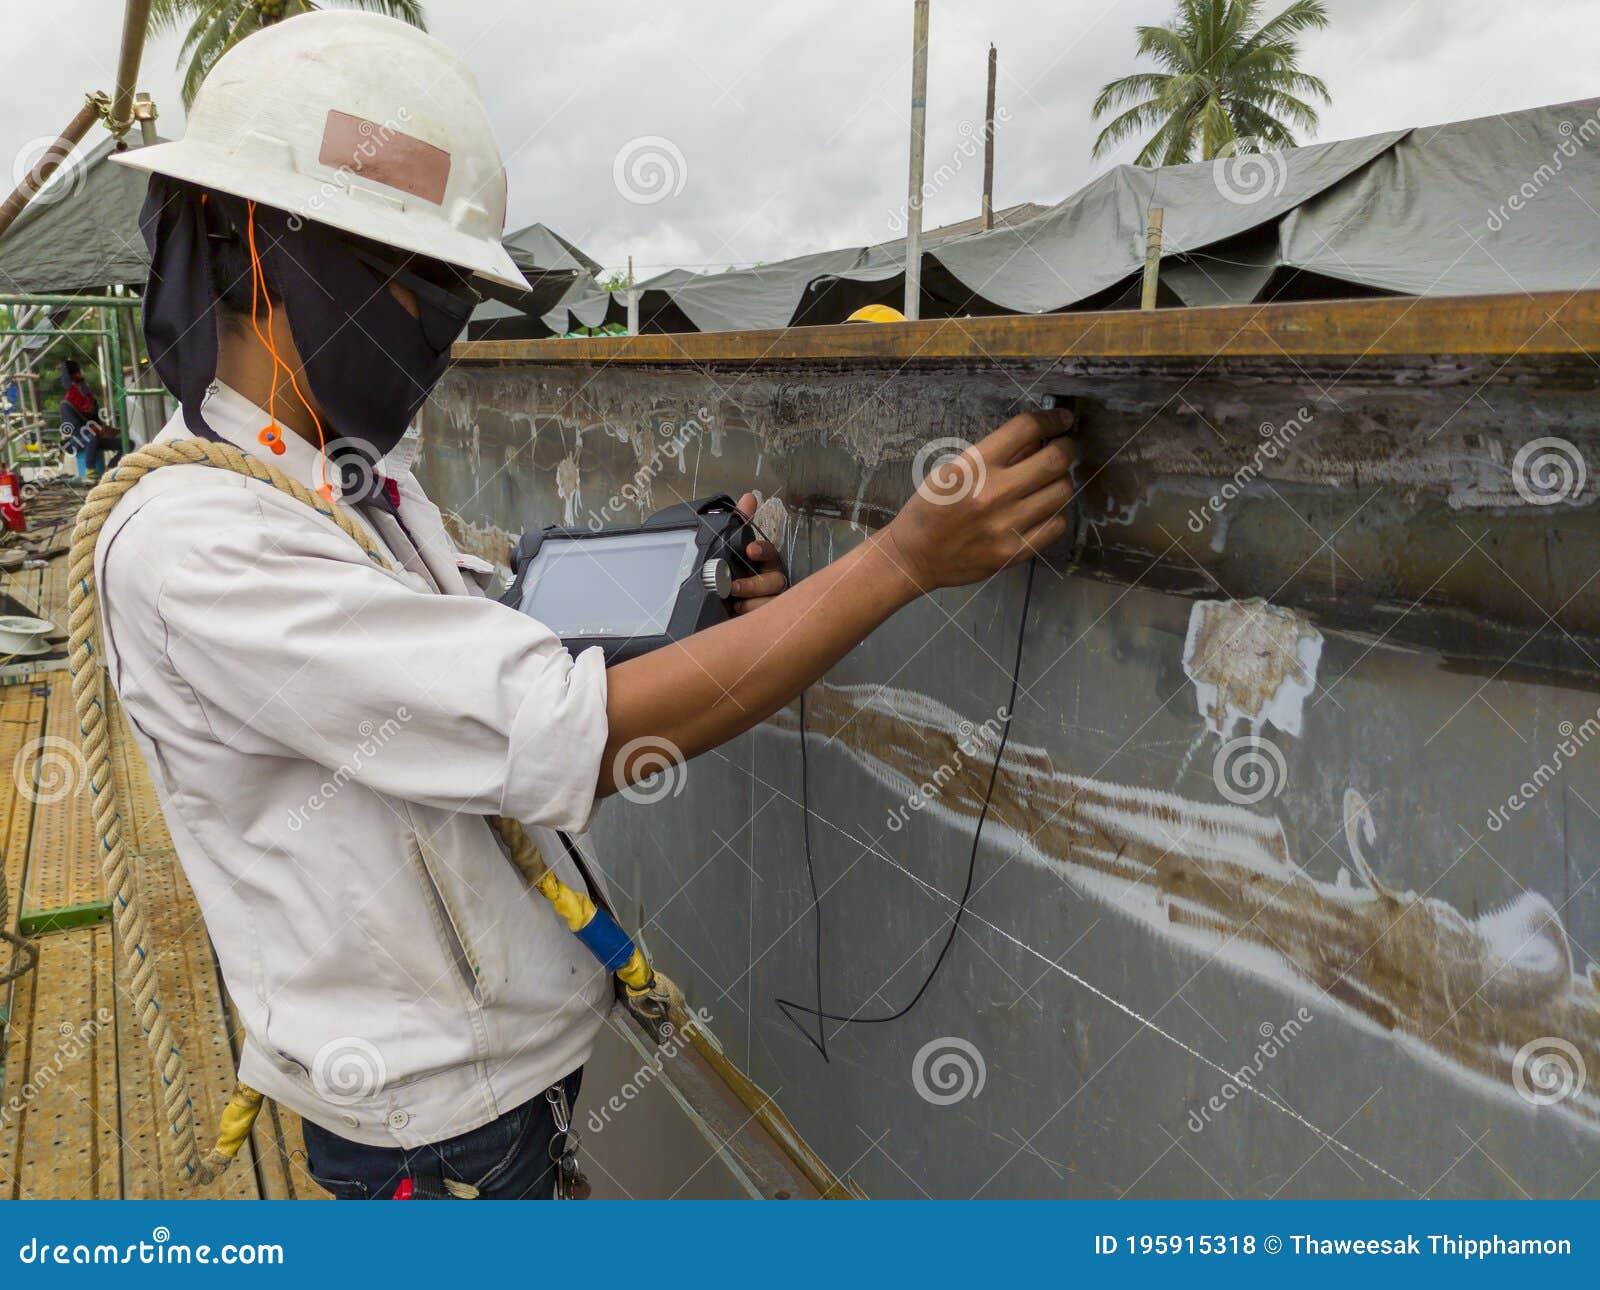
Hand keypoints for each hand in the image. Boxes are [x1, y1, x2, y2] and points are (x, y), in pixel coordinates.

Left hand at [729, 491, 788, 613]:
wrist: (716, 604)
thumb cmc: (729, 573)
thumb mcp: (730, 548)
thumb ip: (739, 522)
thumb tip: (748, 496)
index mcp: (765, 561)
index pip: (770, 552)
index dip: (762, 549)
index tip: (749, 549)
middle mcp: (772, 581)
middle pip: (775, 582)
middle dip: (754, 585)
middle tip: (732, 587)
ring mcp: (771, 602)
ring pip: (770, 604)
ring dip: (751, 604)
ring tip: (732, 605)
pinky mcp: (764, 621)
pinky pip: (765, 623)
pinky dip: (750, 618)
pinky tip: (735, 616)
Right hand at [882, 408, 1076, 591]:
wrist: (914, 557)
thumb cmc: (930, 508)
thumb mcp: (952, 470)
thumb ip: (995, 455)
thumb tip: (1037, 439)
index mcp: (973, 466)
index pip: (1026, 429)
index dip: (1052, 418)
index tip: (1062, 419)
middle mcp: (993, 494)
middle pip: (1055, 460)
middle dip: (1066, 447)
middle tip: (1064, 447)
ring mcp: (1007, 526)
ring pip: (1062, 492)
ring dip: (1061, 481)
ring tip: (1049, 482)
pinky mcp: (1015, 552)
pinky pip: (1056, 524)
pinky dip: (1055, 513)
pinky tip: (1042, 510)